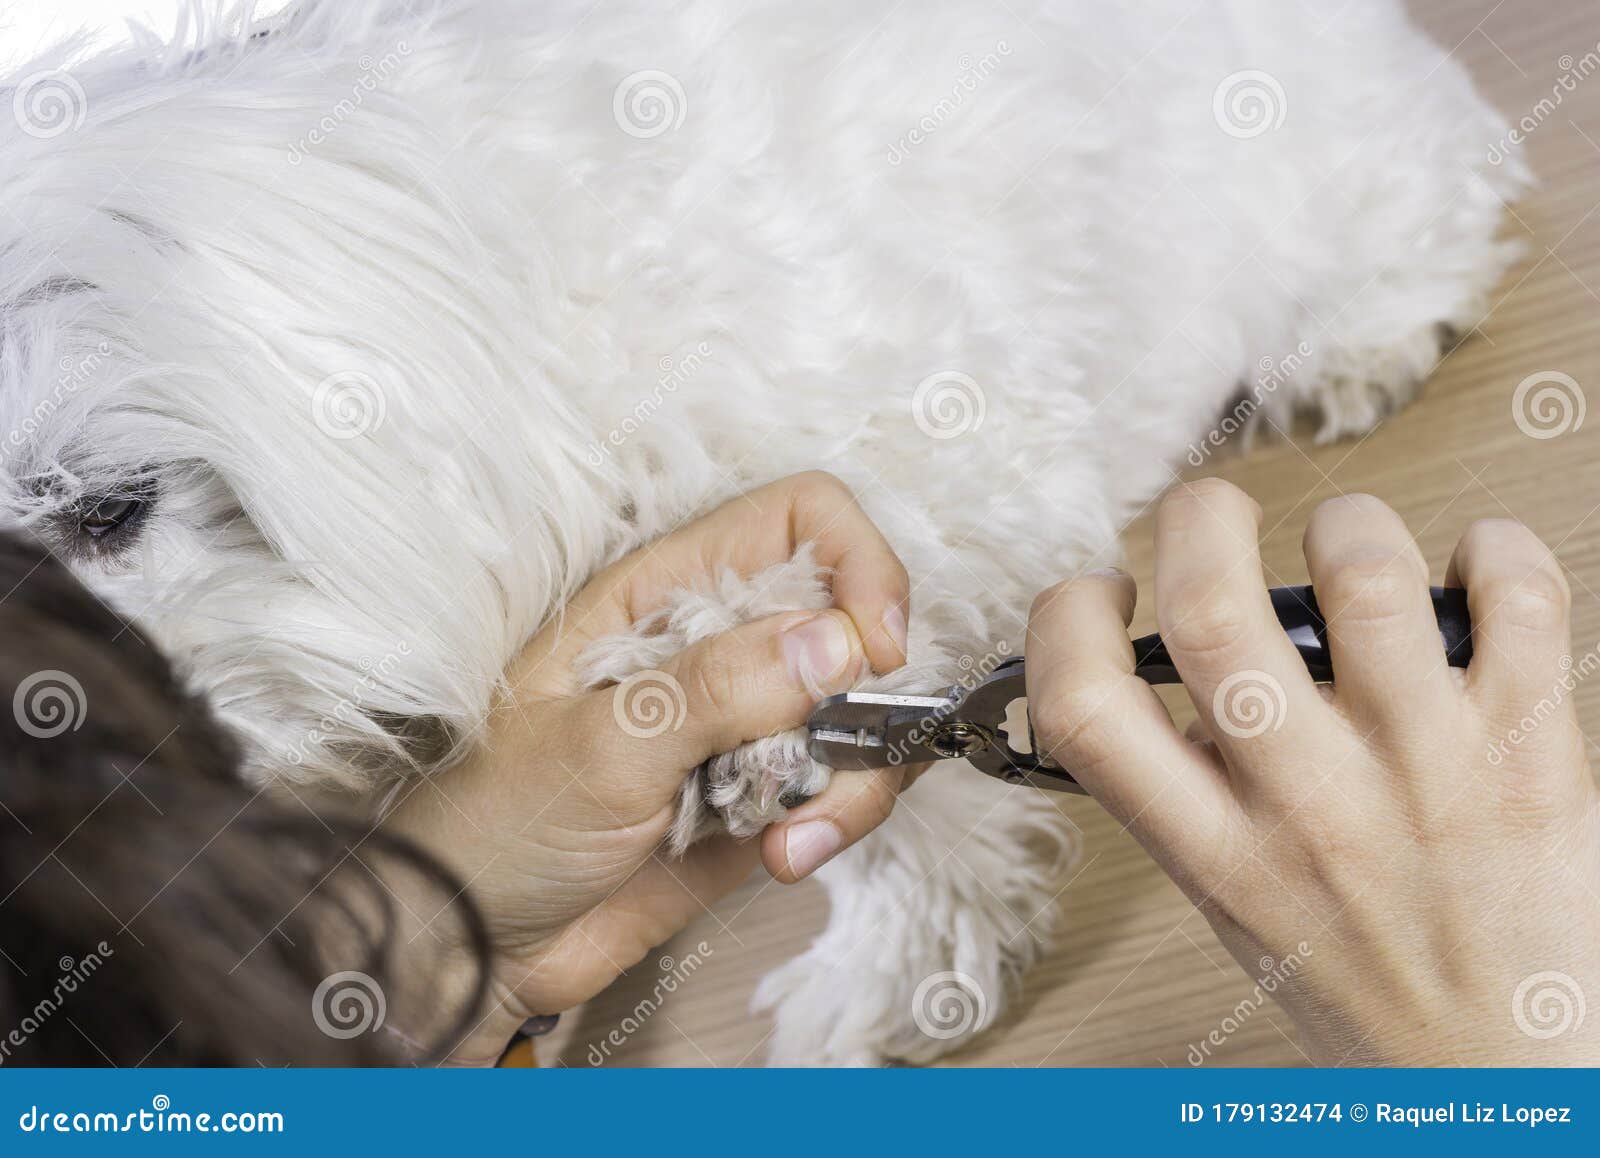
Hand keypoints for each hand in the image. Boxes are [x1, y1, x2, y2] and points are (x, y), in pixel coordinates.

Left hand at [383, 472, 915, 1058]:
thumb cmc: (499, 821)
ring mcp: (744, 725)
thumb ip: (718, 688)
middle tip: (833, 757)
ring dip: (854, 778)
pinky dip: (836, 821)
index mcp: (665, 592)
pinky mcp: (761, 798)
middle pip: (851, 622)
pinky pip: (841, 787)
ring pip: (860, 715)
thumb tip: (837, 641)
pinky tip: (783, 855)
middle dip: (868, 694)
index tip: (871, 650)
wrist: (472, 944)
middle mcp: (718, 646)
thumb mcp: (602, 745)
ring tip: (789, 838)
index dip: (857, 564)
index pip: (799, 521)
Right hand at [1026, 479, 1599, 1064]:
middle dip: (1196, 519)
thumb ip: (1193, 802)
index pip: (1084, 707)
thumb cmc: (1379, 1001)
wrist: (1517, 1081)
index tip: (1104, 596)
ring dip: (1347, 528)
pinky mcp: (1530, 748)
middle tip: (1214, 519)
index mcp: (1218, 851)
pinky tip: (1470, 574)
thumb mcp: (1239, 910)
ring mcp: (1424, 770)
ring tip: (1351, 551)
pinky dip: (1493, 552)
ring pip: (1366, 577)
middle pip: (1211, 607)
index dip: (1065, 619)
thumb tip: (1177, 683)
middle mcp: (1311, 803)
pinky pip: (1512, 596)